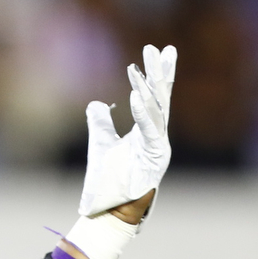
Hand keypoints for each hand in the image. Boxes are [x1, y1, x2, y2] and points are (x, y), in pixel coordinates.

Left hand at [79, 45, 175, 219]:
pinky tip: (137, 95)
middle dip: (160, 72)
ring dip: (149, 87)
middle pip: (161, 98)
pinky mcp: (154, 159)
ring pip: (157, 110)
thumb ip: (100, 124)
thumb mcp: (100, 145)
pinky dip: (143, 113)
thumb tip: (96, 103)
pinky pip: (149, 131)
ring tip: (141, 65)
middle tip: (160, 48)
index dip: (154, 74)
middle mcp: (156, 136)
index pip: (154, 96)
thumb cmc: (108, 183)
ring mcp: (158, 147)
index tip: (156, 49)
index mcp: (147, 131)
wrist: (109, 211)